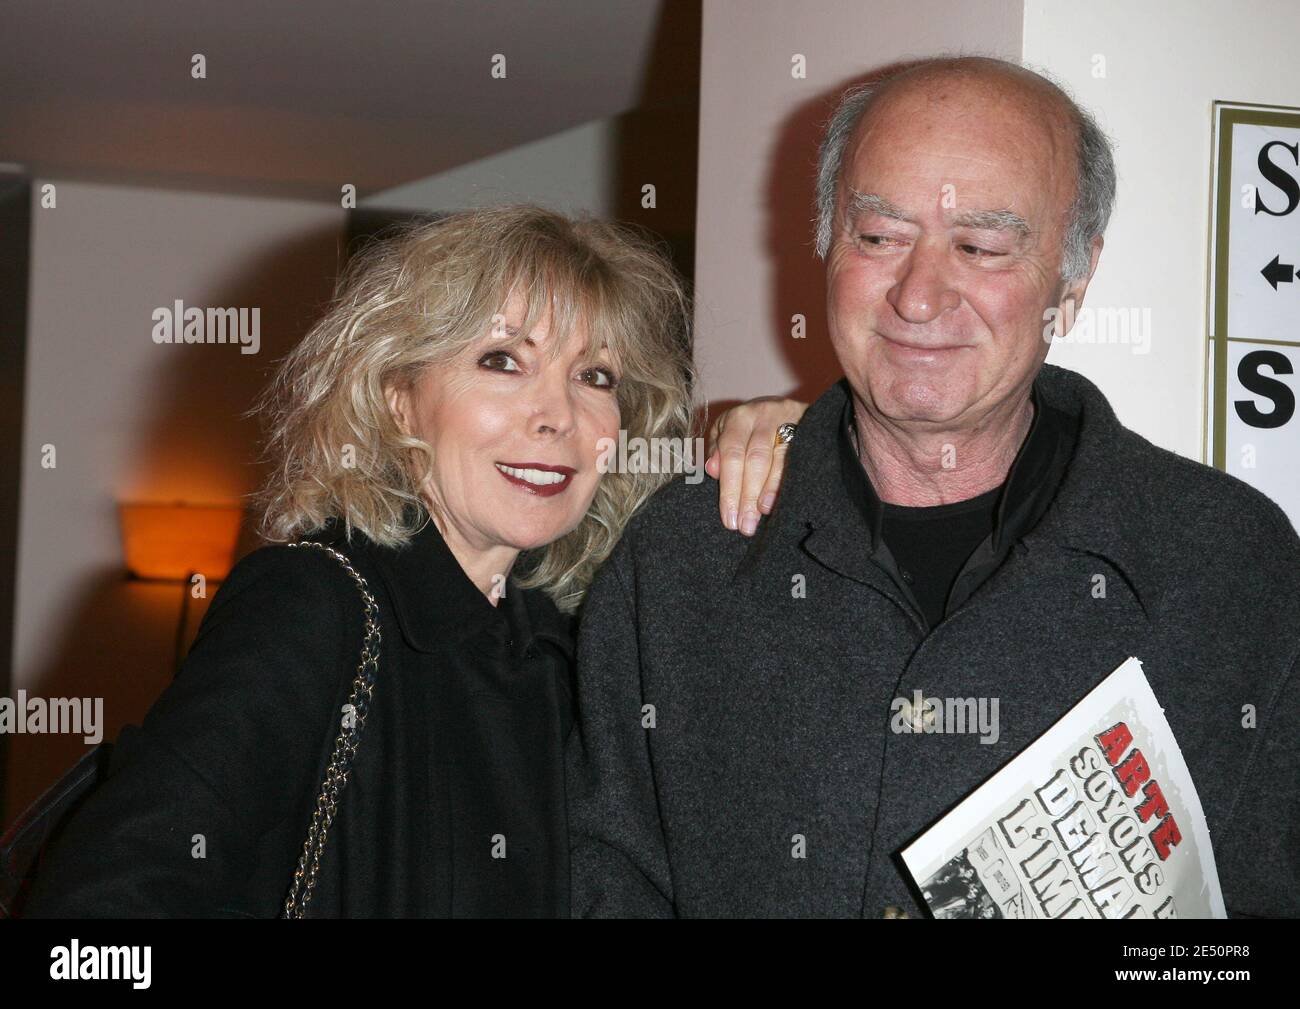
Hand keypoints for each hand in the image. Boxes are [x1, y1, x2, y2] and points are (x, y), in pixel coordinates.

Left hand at [705, 396, 808, 535]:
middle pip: (755, 459)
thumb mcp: (727, 431)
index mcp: (739, 418)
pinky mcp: (808, 430)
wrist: (786, 408)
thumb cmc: (749, 426)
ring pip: (780, 459)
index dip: (730, 488)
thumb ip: (717, 450)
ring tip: (763, 514)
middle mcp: (763, 416)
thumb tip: (712, 470)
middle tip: (746, 525)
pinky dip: (792, 481)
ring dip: (771, 490)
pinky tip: (787, 500)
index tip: (729, 517)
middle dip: (749, 495)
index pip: (731, 454)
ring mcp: (788, 421)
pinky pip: (801, 458)